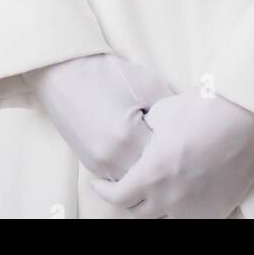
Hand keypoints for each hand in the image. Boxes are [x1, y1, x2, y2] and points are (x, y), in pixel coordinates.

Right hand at [24, 53, 174, 181]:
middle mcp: (112, 158)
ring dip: (145, 170)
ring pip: (133, 182)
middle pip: (149, 176)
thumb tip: (189, 127)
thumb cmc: (107, 74)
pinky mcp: (89, 164)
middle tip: (174, 147)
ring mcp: (98, 164)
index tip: (185, 138)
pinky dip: (130, 168)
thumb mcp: (147, 84)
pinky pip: (117, 177)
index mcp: (128, 136)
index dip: (176, 146)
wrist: (65, 73)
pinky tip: (137, 151)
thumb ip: (171, 110)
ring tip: (156, 150)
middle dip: (162, 163)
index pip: (165, 156)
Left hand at [90, 86, 253, 218]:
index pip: (117, 197)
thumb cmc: (202, 109)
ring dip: (157, 204)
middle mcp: (171, 199)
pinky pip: (192, 215)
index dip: (104, 190)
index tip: (100, 183)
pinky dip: (183, 206)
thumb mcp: (160, 114)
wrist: (244, 117)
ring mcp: (195, 208)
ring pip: (165, 216)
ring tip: (158, 186)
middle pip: (138, 212)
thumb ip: (143, 135)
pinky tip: (184, 188)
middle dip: (129, 197)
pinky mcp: (217, 210)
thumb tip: (138, 141)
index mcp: (152, 174)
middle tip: (128, 183)